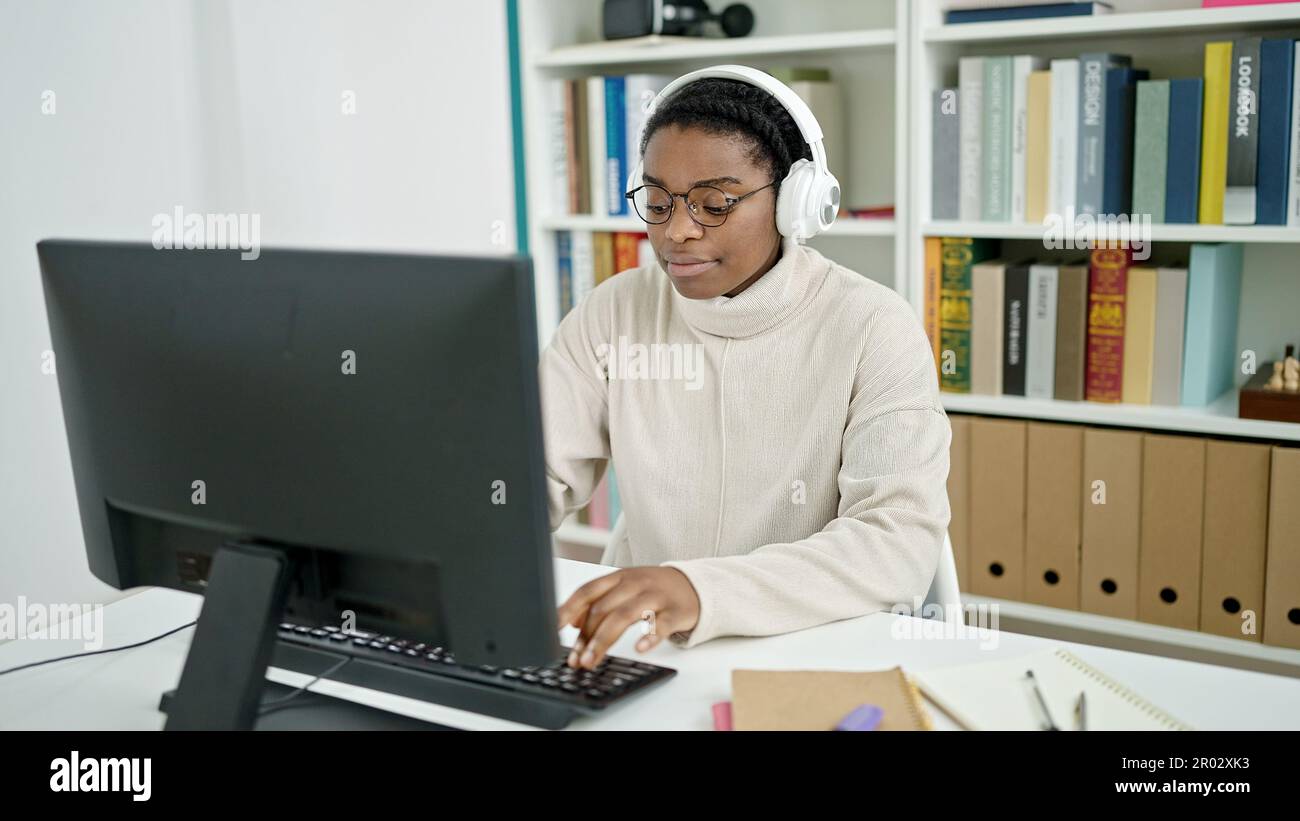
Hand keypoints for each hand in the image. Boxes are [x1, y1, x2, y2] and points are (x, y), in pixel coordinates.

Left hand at [555, 566, 700, 669]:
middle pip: (603, 608)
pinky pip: (661, 624)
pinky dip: (649, 635)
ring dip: (604, 640)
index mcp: (619, 577)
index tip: (552, 627)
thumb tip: (572, 622)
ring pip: (625, 615)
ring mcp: (656, 596)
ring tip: (591, 661)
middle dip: (585, 636)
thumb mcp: (624, 590)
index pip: (588, 592)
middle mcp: (635, 584)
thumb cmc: (654, 590)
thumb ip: (598, 603)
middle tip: (574, 660)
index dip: (568, 609)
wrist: (695, 585)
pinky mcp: (676, 611)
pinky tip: (639, 648)